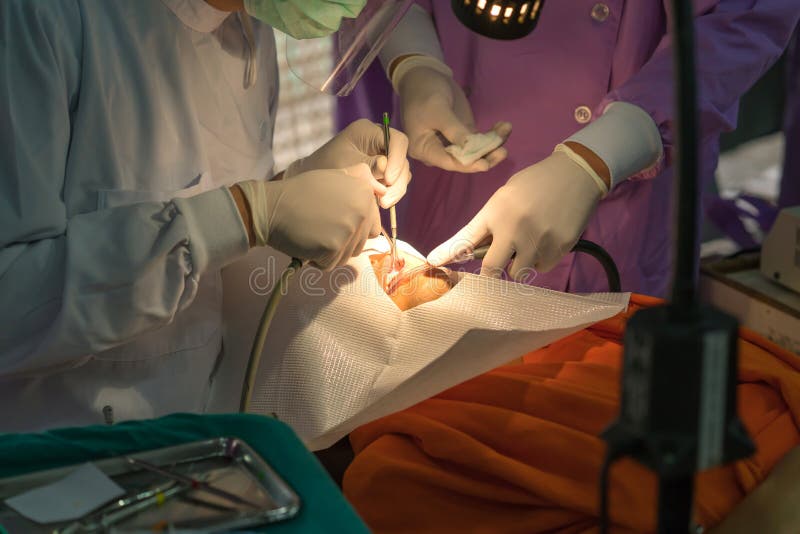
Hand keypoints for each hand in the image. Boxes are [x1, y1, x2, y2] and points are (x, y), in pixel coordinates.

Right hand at [237, 163, 381, 269]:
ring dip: (330, 253)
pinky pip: (331, 264)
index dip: (352, 229)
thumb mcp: (334, 177)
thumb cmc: (301, 192)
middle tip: (320, 228)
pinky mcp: (333, 247)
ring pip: (347, 257)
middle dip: (341, 242)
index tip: (334, 222)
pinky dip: (318, 260)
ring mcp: (349, 230)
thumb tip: (381, 189)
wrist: (272, 207)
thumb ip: (359, 181)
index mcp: (364, 194)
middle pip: (360, 244)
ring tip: (314, 235)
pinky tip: (307, 244)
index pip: (373, 227)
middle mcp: (361, 211)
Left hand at [285, 119, 410, 208]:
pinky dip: (392, 193)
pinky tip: (380, 203)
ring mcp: (383, 157)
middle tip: (385, 200)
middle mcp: (380, 141)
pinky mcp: (384, 172)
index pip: (397, 141)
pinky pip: (396, 182)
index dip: (397, 159)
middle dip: (397, 181)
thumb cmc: (326, 167)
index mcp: (369, 131)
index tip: (388, 180)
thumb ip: (368, 166)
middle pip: (402, 159)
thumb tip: (385, 166)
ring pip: (402, 173)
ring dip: (396, 190)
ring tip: (382, 204)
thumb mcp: (346, 165)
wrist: (314, 179)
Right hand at [398, 64, 510, 171]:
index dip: (467, 165)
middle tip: (503, 151)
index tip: (485, 164)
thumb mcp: (437, 110)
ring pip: (475, 153)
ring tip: (506, 129)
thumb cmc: (424, 93)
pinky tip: (504, 127)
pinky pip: (480, 141)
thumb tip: (469, 148)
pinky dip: (493, 136)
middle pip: (464, 161)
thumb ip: (453, 130)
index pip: (448, 162)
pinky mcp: (464, 135)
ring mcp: (453, 144)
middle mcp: (439, 152)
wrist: (425, 77)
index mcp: (425, 149)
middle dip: (485, 156)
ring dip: (493, 145)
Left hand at [426, 149, 604, 279]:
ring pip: (518, 272)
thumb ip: (493, 222)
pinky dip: (541, 260)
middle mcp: (513, 229)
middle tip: (495, 268)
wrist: (577, 173)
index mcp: (496, 211)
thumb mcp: (506, 195)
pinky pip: (542, 267)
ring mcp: (537, 240)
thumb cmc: (536, 182)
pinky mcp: (559, 247)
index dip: (447, 253)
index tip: (432, 262)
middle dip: (490, 274)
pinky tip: (546, 241)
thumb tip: (479, 250)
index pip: (465, 238)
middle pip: (491, 269)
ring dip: (519, 264)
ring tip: (529, 243)